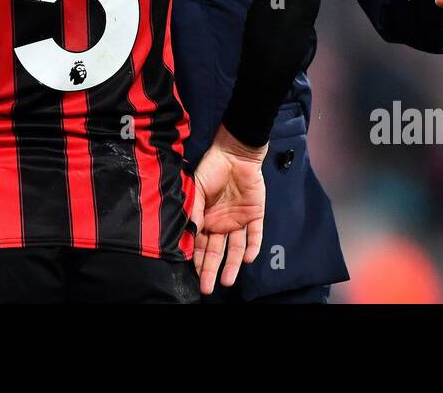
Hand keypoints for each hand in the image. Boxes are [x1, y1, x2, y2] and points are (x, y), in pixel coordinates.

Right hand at [188, 125, 267, 294]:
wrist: (235, 153)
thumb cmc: (211, 169)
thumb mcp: (196, 190)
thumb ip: (193, 212)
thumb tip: (187, 235)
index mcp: (206, 220)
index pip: (200, 245)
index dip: (196, 260)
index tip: (192, 275)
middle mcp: (221, 224)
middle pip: (216, 251)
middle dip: (211, 270)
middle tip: (207, 288)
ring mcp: (239, 221)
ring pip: (236, 248)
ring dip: (232, 264)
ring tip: (227, 281)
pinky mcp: (255, 215)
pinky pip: (255, 235)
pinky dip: (253, 247)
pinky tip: (248, 259)